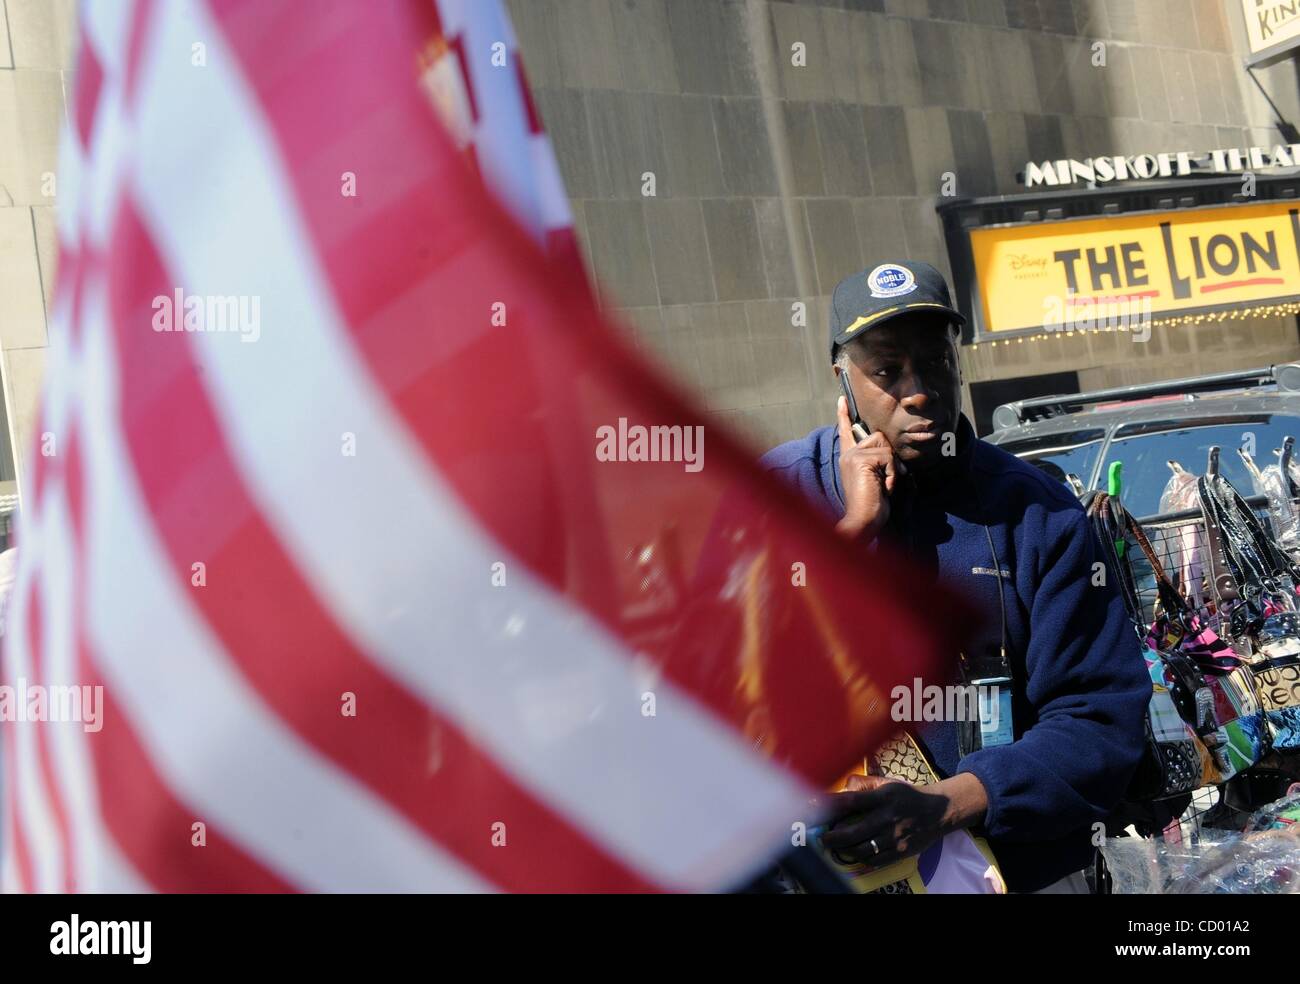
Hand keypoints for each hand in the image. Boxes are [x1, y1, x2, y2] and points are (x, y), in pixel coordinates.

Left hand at [816, 773, 988, 866]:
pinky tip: (856, 853)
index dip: (829, 806)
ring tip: (837, 847)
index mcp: (883, 796)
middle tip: (822, 838)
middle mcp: (889, 817)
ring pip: (863, 849)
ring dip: (845, 850)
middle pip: (853, 831)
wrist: (939, 811)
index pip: (851, 801)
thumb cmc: (907, 795)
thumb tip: (842, 785)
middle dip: (833, 837)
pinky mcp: (902, 851)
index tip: (811, 808)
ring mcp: (896, 836)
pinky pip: (876, 860)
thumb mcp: (888, 783)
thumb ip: (864, 783)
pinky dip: (862, 858)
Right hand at [835, 395, 901, 541]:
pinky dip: (893, 473)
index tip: (842, 400)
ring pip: (885, 446)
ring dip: (893, 466)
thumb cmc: (871, 506)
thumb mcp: (876, 480)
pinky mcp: (860, 460)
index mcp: (848, 459)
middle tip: (888, 480)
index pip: (846, 432)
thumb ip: (878, 463)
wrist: (862, 521)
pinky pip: (888, 457)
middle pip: (879, 437)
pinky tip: (886, 487)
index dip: (844, 415)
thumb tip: (890, 454)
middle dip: (891, 457)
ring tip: (886, 485)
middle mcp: (848, 455)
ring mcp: (852, 456)